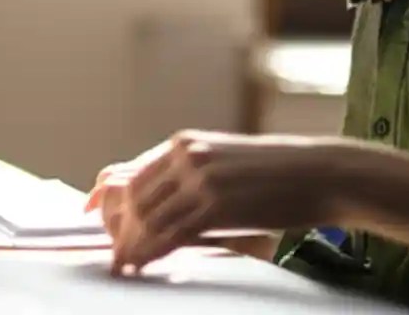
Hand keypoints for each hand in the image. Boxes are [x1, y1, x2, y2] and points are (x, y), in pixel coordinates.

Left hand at [90, 130, 355, 274]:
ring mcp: (200, 179)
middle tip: (115, 255)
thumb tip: (160, 205)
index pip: (129, 172)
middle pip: (131, 197)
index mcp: (185, 143)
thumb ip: (190, 176)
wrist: (320, 173)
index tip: (88, 214)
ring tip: (124, 265)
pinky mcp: (215, 205)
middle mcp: (186, 155)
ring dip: (129, 245)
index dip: (103, 196)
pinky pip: (168, 234)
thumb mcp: (226, 163)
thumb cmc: (278, 174)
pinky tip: (141, 264)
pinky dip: (148, 252)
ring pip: (146, 217)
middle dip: (117, 228)